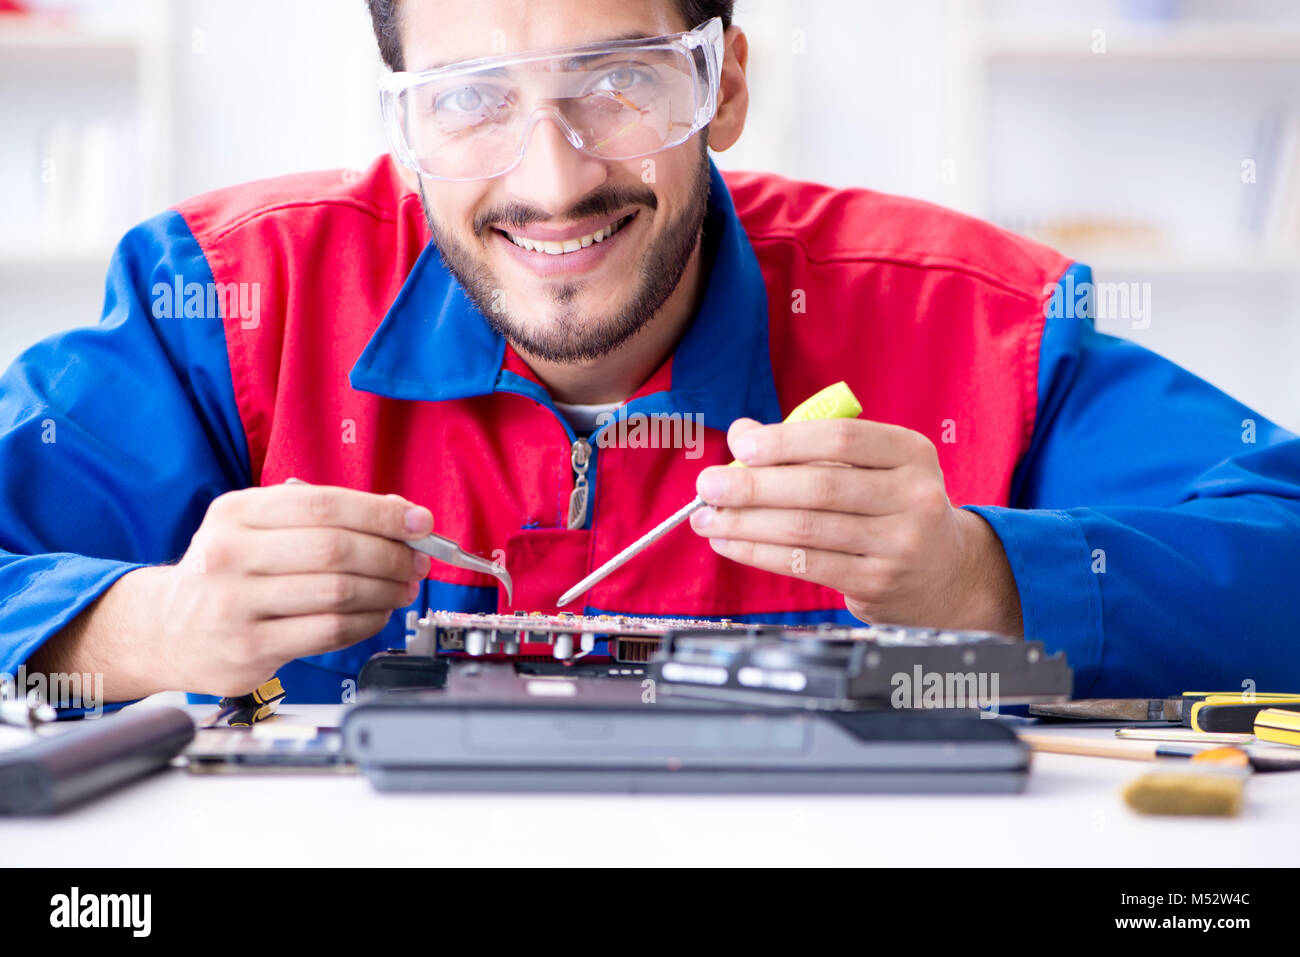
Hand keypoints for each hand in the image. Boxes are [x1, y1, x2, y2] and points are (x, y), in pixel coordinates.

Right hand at [138, 482, 433, 695]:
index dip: (381, 513)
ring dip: (385, 591)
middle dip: (391, 555)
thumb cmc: (225, 573)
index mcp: (237, 512)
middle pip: (335, 549)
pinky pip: (328, 632)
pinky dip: (367, 622)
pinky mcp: (249, 648)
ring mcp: (235, 604)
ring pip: (337, 593)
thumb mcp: (255, 528)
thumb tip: (399, 515)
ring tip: (402, 588)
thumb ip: (320, 517)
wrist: (164, 629)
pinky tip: (377, 615)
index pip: (323, 504)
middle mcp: (230, 554)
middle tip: (417, 561)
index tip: (418, 521)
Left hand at [689, 418, 1022, 635]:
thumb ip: (809, 447)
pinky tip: (730, 543)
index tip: (741, 446)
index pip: (841, 439)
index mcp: (911, 453)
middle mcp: (913, 496)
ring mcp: (898, 544)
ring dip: (747, 523)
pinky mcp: (878, 583)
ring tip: (707, 518)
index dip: (786, 441)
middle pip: (820, 487)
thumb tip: (742, 433)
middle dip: (754, 486)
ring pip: (807, 530)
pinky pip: (806, 565)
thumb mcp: (870, 467)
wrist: (946, 573)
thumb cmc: (891, 506)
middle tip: (708, 485)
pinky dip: (759, 553)